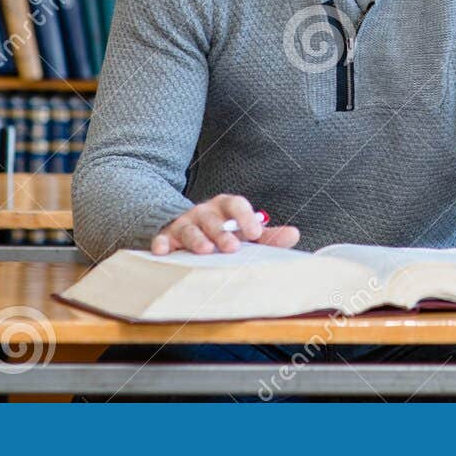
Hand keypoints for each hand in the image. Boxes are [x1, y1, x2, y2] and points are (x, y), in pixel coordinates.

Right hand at [151, 194, 300, 254]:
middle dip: (222, 233)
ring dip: (196, 239)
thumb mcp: (244, 231)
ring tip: (204, 250)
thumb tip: (294, 234)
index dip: (246, 217)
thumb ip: (268, 236)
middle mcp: (205, 212)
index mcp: (225, 208)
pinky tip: (162, 251)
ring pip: (189, 228)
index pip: (236, 204)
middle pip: (213, 219)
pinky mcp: (167, 236)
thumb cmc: (223, 232)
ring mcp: (184, 223)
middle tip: (232, 248)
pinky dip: (161, 243)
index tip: (256, 233)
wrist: (188, 227)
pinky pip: (162, 238)